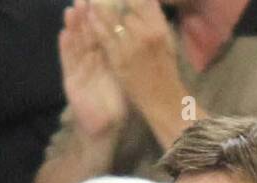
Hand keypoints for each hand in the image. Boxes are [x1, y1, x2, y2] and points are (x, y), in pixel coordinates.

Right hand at [60, 1, 127, 138]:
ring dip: (72, 27)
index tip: (100, 0)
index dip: (101, 15)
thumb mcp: (125, 74)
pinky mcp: (71, 82)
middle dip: (84, 15)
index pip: (102, 31)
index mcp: (105, 57)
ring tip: (71, 10)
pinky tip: (63, 34)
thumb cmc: (117, 103)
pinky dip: (65, 48)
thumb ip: (128, 54)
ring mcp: (79, 70)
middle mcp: (90, 60)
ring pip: (75, 44)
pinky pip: (68, 62)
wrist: (106, 128)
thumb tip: (140, 31)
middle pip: (86, 34)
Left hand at [87, 0, 181, 120]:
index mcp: (159, 27)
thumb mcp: (167, 40)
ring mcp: (130, 47)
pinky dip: (96, 26)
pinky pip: (104, 38)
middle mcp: (145, 34)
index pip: (142, 1)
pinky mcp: (118, 59)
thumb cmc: (165, 69)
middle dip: (110, 0)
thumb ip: (155, 20)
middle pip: (124, 7)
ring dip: (100, 7)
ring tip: (89, 0)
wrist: (162, 98)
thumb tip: (145, 2)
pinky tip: (89, 17)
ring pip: (112, 20)